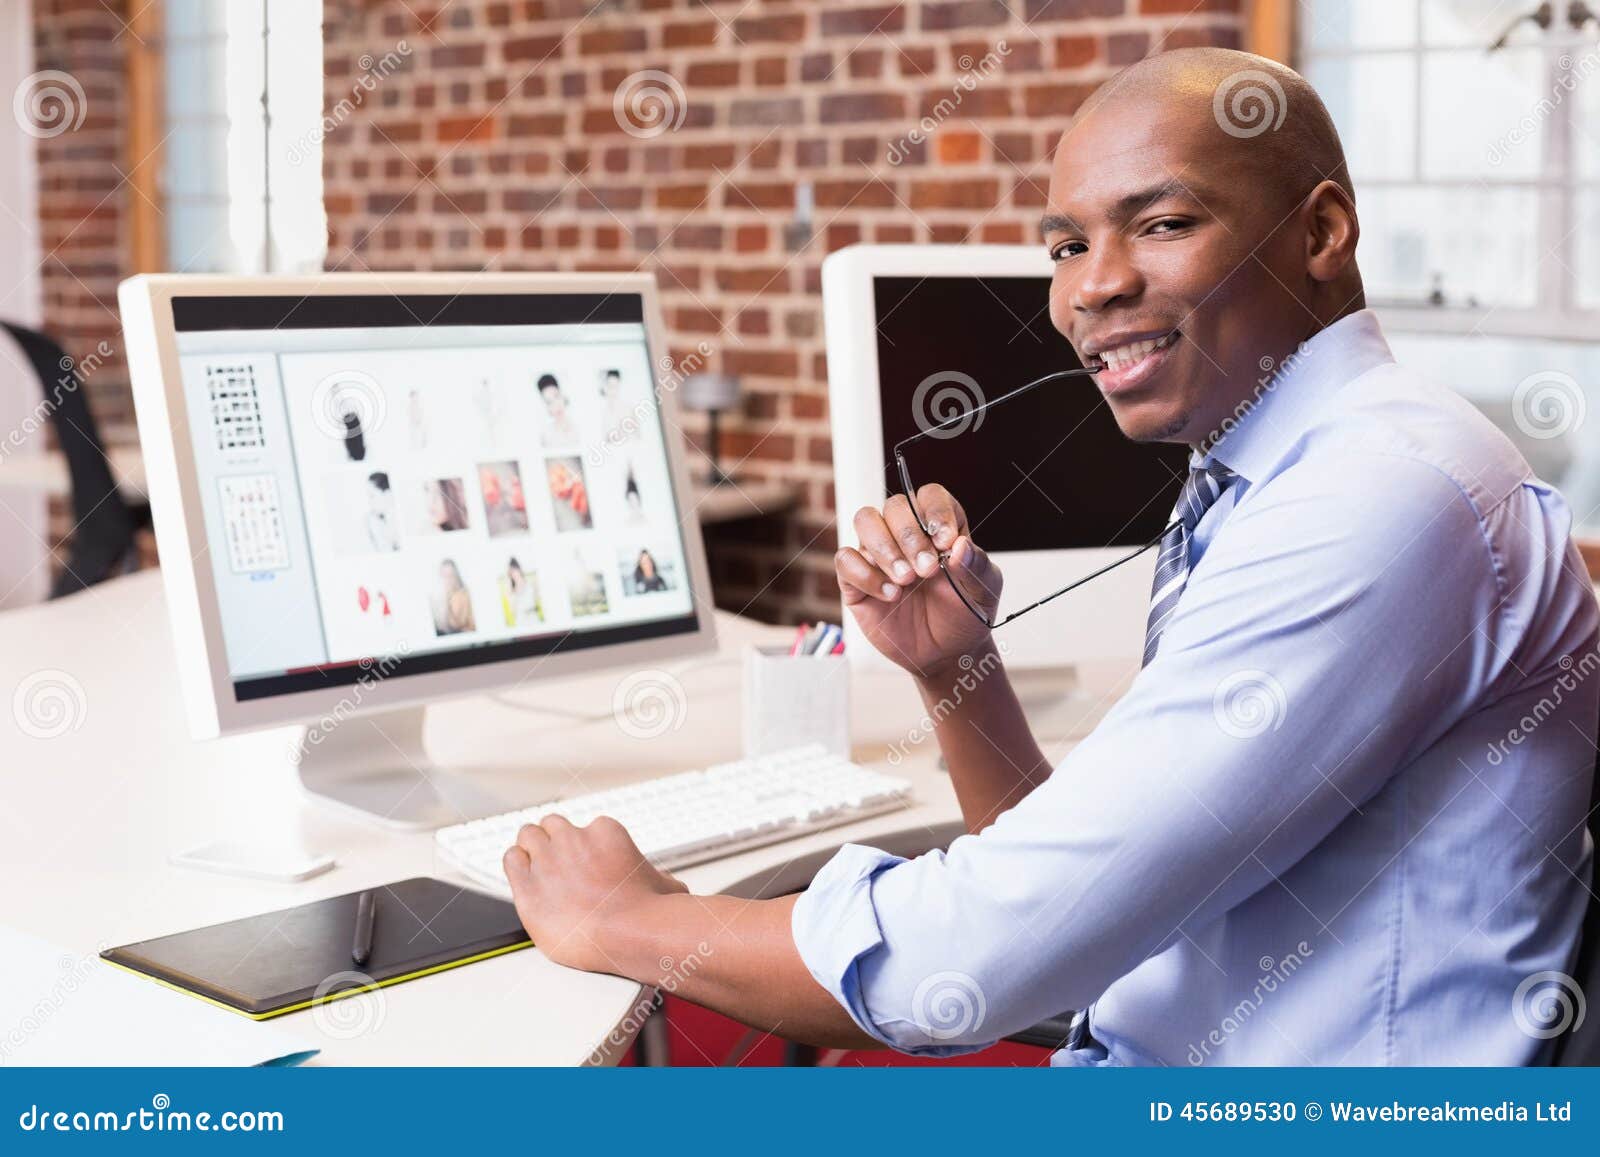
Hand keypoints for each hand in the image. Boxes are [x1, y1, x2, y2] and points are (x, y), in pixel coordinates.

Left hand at [502, 815, 688, 973]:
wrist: (630, 935)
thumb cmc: (649, 913)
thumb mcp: (665, 884)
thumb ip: (657, 878)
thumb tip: (667, 884)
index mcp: (604, 832)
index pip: (584, 827)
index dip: (582, 847)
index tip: (584, 863)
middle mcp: (573, 839)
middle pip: (550, 825)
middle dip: (552, 840)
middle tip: (556, 861)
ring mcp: (548, 860)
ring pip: (527, 836)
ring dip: (531, 849)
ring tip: (536, 867)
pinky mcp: (528, 886)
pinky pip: (511, 860)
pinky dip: (516, 865)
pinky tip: (523, 877)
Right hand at [835, 483, 1001, 678]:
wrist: (947, 654)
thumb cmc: (964, 615)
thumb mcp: (984, 592)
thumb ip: (976, 565)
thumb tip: (960, 545)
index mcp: (938, 527)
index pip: (929, 496)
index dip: (935, 511)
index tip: (946, 542)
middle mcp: (905, 534)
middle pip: (894, 506)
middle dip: (910, 536)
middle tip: (927, 570)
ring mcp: (878, 555)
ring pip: (865, 522)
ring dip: (885, 548)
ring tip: (906, 580)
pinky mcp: (857, 581)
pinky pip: (845, 560)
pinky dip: (866, 575)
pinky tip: (890, 596)